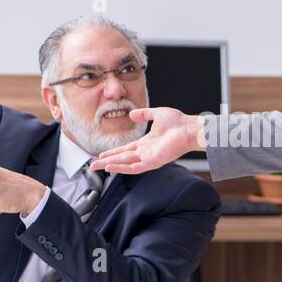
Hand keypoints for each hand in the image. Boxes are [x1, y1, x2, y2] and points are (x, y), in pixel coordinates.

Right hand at [90, 107, 205, 174]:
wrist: (189, 127)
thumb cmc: (178, 122)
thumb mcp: (156, 114)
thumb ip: (144, 114)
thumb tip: (131, 114)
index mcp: (146, 143)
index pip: (126, 149)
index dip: (113, 152)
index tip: (101, 154)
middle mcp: (146, 152)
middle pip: (122, 158)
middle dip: (107, 161)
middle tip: (92, 165)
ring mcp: (149, 158)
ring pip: (125, 164)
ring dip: (111, 165)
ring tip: (97, 167)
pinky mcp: (153, 162)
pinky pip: (135, 168)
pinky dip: (122, 168)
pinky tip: (111, 167)